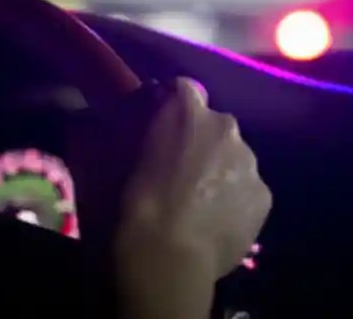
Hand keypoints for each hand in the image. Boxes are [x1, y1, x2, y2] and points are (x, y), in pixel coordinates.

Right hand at [112, 78, 270, 317]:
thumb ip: (97, 120)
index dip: (166, 110)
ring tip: (191, 206)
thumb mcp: (89, 151)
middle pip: (212, 126)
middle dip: (195, 141)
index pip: (180, 90)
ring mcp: (250, 163)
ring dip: (216, 172)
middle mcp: (225, 125)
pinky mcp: (263, 199)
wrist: (158, 261)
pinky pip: (245, 193)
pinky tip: (208, 225)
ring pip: (232, 159)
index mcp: (184, 105)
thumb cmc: (118, 201)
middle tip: (171, 173)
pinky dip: (232, 203)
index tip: (151, 132)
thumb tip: (94, 112)